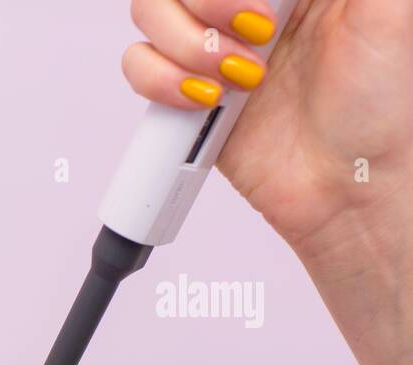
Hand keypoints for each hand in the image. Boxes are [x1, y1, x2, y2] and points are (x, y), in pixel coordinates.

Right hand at [124, 0, 412, 364]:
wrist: (348, 186)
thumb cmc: (381, 108)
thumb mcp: (385, 13)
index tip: (261, 11)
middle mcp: (248, 4)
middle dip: (207, 5)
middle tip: (255, 38)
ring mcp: (213, 46)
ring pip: (150, 12)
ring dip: (183, 44)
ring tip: (233, 77)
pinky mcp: (185, 90)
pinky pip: (138, 65)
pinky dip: (159, 80)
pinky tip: (205, 98)